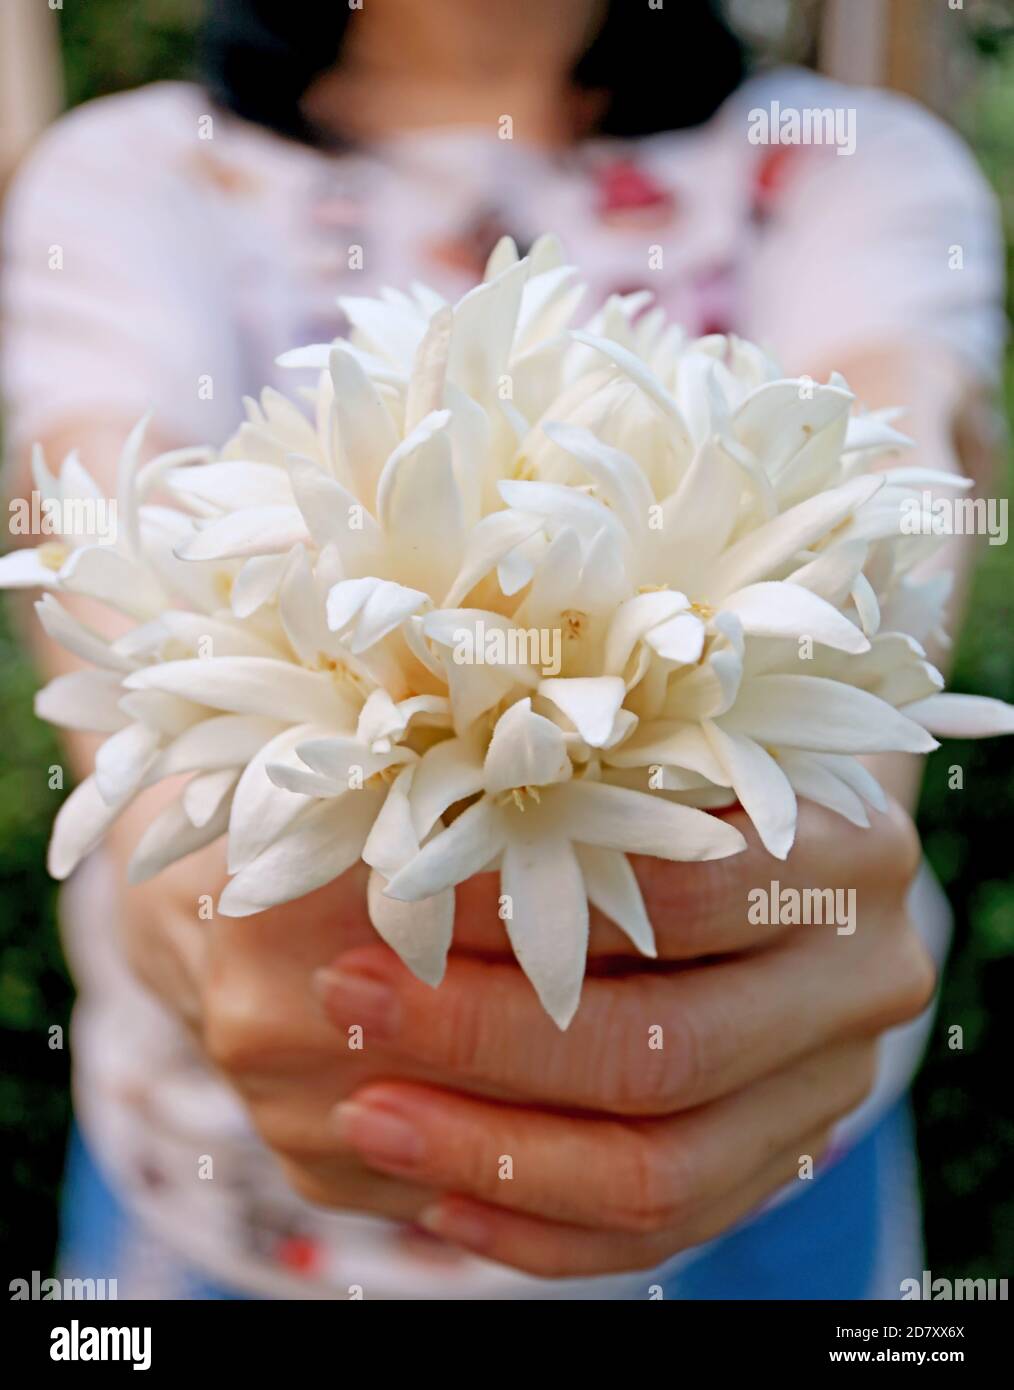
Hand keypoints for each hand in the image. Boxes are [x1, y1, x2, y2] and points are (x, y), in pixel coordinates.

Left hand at [313, 799, 934, 1276]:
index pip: (680, 896)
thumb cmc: (691, 763)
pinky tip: (441, 1197)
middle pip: (670, 1051)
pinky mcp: (783, 1156)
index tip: (397, 896)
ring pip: (665, 1172)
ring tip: (373, 1120)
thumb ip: (564, 787)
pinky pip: (663, 1230)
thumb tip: (401, 821)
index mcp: (852, 852)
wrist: (784, 836)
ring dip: (497, 1157)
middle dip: (489, 1040)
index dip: (530, 905)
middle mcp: (868, 978)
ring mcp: (833, 1085)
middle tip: (352, 1003)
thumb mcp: (646, 746)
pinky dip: (543, 1225)